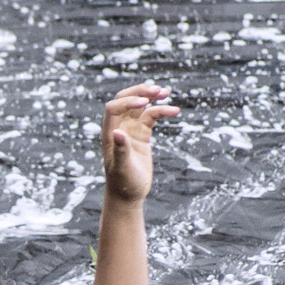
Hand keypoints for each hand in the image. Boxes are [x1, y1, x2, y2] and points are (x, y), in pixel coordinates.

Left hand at [100, 82, 178, 201]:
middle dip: (140, 91)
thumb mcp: (122, 168)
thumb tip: (118, 132)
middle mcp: (118, 127)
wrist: (128, 194)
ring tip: (166, 92)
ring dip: (152, 96)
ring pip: (140, 106)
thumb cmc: (123, 183)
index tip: (144, 103)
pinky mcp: (142, 134)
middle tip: (158, 90)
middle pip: (125, 99)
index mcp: (109, 133)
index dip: (127, 102)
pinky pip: (151, 116)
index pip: (113, 108)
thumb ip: (120, 150)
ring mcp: (131, 129)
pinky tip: (175, 111)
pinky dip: (162, 111)